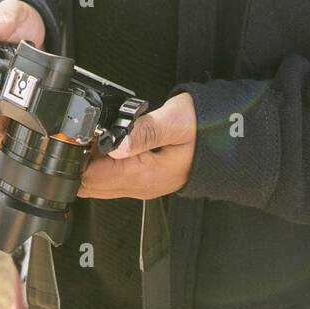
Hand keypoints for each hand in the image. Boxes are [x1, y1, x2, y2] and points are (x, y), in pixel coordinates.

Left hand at [77, 93, 196, 199]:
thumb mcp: (176, 122)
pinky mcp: (143, 177)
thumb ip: (145, 133)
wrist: (230, 135)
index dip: (79, 157)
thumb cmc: (207, 127)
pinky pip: (112, 175)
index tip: (81, 134)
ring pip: (98, 180)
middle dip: (80, 160)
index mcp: (145, 176)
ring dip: (92, 159)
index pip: (92, 180)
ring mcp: (141, 184)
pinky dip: (104, 159)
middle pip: (90, 184)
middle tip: (91, 131)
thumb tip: (115, 144)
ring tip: (104, 132)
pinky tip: (113, 138)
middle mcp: (140, 186)